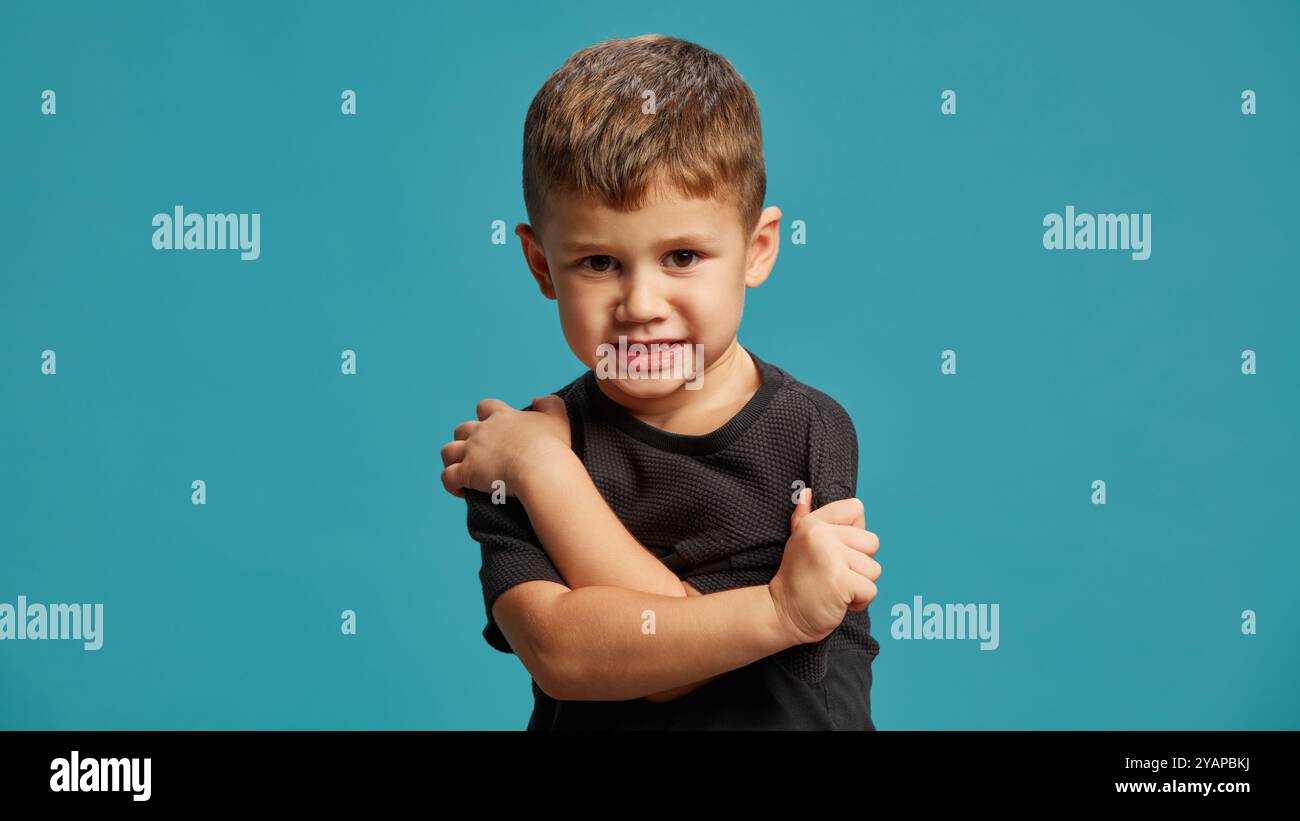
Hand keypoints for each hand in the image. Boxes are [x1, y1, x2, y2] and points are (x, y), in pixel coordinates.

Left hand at [439, 394, 570, 498]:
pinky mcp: (467, 472)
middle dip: (465, 439)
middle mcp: (482, 431)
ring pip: (448, 451)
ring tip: (462, 470)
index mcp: (502, 416)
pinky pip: (447, 477)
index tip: (495, 428)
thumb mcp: (557, 418)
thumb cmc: (552, 446)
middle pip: (461, 429)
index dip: (486, 415)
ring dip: (453, 460)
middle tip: (479, 454)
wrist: (542, 469)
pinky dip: (450, 484)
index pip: (485, 406)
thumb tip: (536, 400)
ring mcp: (472, 451)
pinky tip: (462, 491)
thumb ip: (549, 404)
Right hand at [768, 488, 881, 645]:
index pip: (856, 509)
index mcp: (814, 523)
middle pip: (872, 542)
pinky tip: (839, 601)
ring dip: (860, 585)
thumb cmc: (796, 578)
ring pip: (874, 569)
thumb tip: (807, 492)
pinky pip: (871, 589)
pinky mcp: (841, 581)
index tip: (837, 550)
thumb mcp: (797, 541)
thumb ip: (805, 516)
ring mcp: (831, 557)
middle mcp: (822, 535)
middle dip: (860, 564)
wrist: (782, 613)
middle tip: (835, 574)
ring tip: (836, 588)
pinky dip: (860, 601)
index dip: (854, 533)